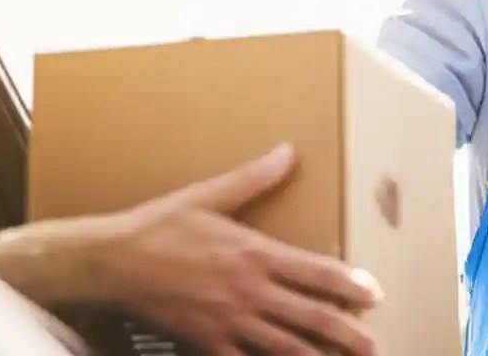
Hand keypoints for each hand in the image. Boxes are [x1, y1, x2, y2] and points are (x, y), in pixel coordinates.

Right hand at [88, 144, 382, 354]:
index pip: (316, 271)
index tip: (374, 295)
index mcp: (255, 253)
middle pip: (310, 317)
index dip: (350, 285)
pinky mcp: (206, 342)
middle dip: (346, 334)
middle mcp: (249, 291)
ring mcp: (229, 321)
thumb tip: (287, 151)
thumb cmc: (160, 224)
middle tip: (372, 346)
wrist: (113, 261)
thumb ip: (253, 178)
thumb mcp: (210, 195)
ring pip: (284, 348)